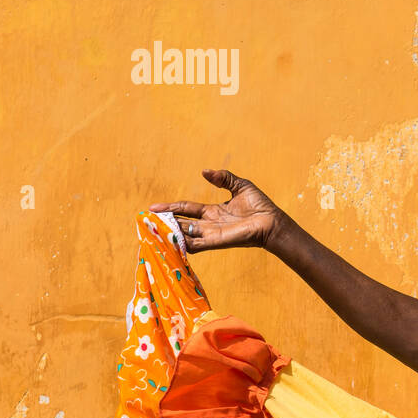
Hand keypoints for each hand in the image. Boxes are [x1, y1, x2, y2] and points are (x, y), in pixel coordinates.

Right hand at [149, 169, 284, 252]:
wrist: (272, 221)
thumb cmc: (260, 206)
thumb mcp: (240, 186)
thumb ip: (222, 178)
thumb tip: (204, 171)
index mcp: (213, 211)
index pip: (186, 208)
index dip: (170, 207)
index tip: (153, 207)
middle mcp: (209, 224)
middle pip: (181, 222)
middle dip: (164, 221)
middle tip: (145, 219)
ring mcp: (210, 234)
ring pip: (183, 234)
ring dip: (168, 232)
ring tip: (150, 228)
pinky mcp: (215, 242)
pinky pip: (194, 245)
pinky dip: (181, 244)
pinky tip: (167, 240)